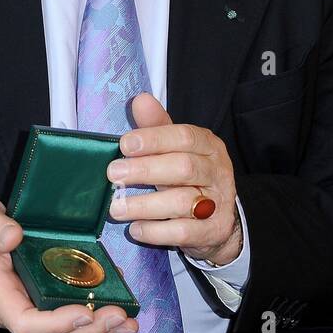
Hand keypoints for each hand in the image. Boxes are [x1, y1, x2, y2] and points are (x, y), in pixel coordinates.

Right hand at [0, 195, 137, 332]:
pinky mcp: (44, 297)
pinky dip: (96, 314)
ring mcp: (31, 305)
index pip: (26, 323)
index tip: (84, 311)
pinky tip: (119, 307)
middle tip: (119, 317)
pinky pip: (70, 313)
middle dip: (87, 329)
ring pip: (65, 330)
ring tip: (127, 321)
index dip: (56, 323)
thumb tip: (13, 235)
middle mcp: (17, 307)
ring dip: (98, 328)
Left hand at [106, 93, 242, 265]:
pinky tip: (135, 229)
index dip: (154, 139)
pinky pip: (184, 232)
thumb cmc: (188, 176)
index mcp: (208, 145)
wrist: (219, 218)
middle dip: (145, 170)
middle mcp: (217, 171)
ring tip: (116, 208)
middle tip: (113, 175)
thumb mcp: (175, 149)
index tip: (124, 145)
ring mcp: (218, 203)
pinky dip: (156, 231)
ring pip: (183, 202)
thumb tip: (140, 100)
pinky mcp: (214, 230)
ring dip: (145, 205)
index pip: (184, 137)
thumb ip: (157, 127)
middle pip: (183, 168)